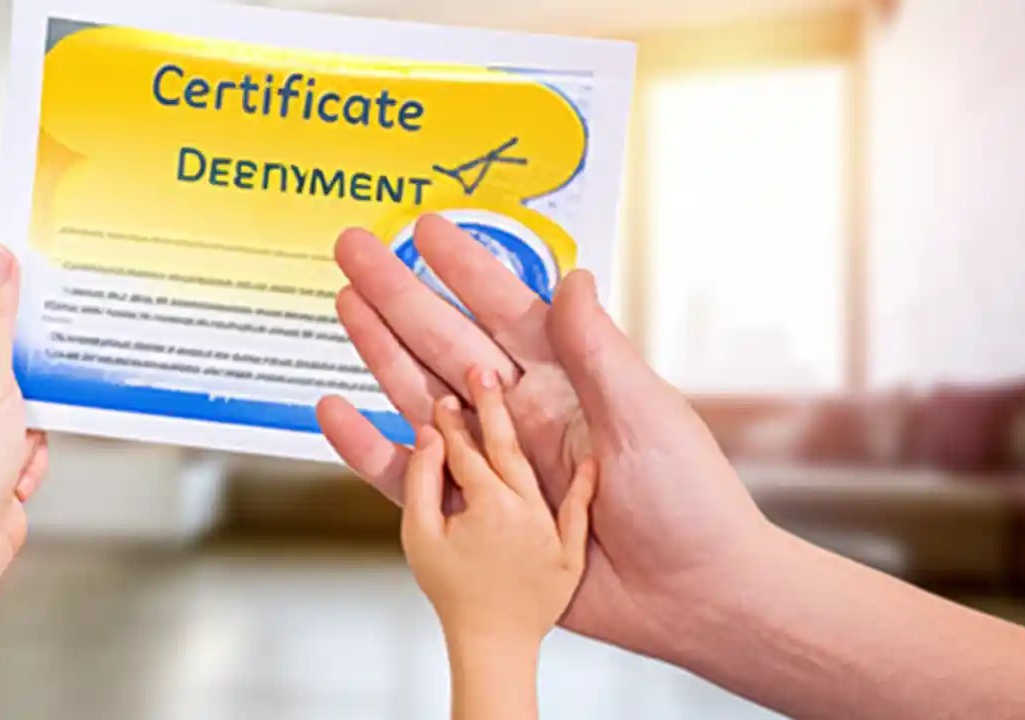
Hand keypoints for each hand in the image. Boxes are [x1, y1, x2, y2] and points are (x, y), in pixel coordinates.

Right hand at [317, 215, 770, 661]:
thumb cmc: (687, 502)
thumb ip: (598, 352)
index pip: (504, 309)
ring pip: (419, 395)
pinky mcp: (473, 514)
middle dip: (398, 294)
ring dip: (379, 350)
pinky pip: (409, 477)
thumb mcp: (647, 416)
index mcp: (567, 378)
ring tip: (343, 304)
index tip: (423, 227)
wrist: (687, 595)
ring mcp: (494, 460)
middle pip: (445, 341)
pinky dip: (369, 447)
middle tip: (353, 248)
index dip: (463, 268)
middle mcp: (521, 411)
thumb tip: (574, 277)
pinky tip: (336, 412)